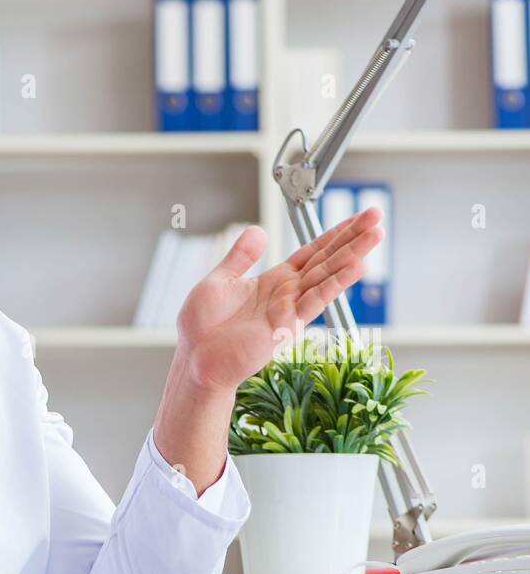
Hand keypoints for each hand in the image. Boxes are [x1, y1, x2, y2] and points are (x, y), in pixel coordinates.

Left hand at [176, 207, 384, 393]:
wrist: (196, 358)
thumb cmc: (202, 327)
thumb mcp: (218, 280)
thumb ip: (240, 256)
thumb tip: (257, 230)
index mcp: (273, 281)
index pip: (311, 252)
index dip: (334, 234)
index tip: (357, 217)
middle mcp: (287, 293)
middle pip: (326, 259)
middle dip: (352, 237)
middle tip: (377, 214)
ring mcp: (289, 309)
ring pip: (326, 276)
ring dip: (352, 255)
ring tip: (376, 234)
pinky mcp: (286, 325)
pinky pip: (314, 300)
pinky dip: (334, 283)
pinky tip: (355, 267)